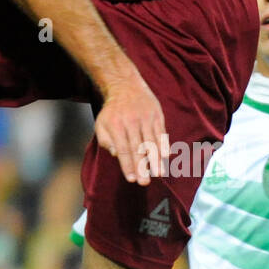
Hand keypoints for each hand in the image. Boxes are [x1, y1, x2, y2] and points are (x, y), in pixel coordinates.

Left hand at [93, 69, 168, 185]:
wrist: (124, 86)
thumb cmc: (112, 111)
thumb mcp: (101, 124)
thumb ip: (106, 141)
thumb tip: (116, 155)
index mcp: (116, 126)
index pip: (123, 149)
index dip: (127, 165)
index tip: (131, 179)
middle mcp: (131, 122)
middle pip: (138, 148)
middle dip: (142, 167)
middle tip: (144, 182)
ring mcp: (145, 118)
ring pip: (151, 141)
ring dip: (155, 159)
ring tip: (158, 174)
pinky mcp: (156, 114)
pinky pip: (161, 132)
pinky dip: (164, 144)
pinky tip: (166, 157)